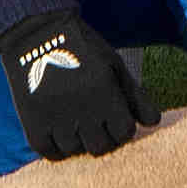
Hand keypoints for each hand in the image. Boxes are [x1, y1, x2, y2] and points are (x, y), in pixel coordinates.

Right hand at [0, 0, 147, 160]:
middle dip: (103, 138)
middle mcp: (81, 109)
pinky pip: (49, 152)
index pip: (124, 132)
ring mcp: (55, 118)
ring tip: (76, 125)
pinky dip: (57, 148)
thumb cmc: (83, 49)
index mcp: (104, 93)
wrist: (37, 34)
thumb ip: (136, 95)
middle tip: (97, 125)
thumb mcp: (114, 66)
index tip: (116, 119)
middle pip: (100, 147)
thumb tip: (154, 122)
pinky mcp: (33, 122)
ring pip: (75, 151)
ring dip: (79, 141)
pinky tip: (60, 133)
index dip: (123, 128)